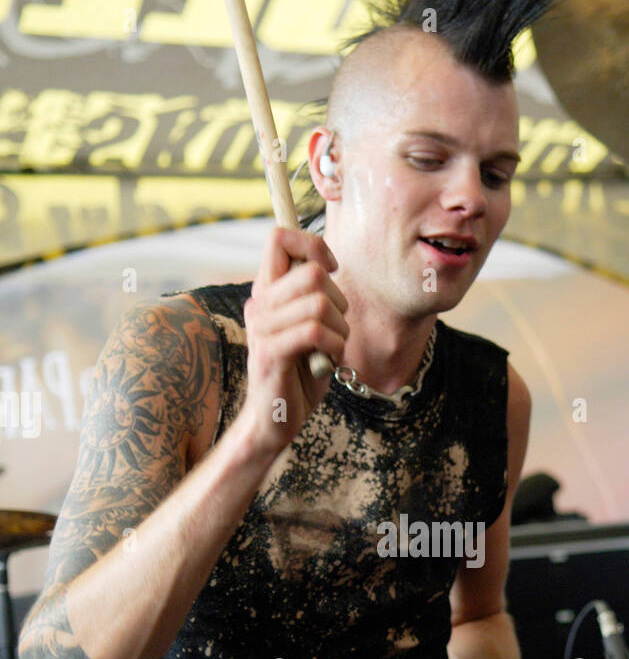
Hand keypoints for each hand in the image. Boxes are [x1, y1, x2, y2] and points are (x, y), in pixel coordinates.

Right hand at [238, 227, 348, 456]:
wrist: (275, 421)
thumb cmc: (298, 373)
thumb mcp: (306, 327)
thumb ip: (310, 296)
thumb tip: (327, 266)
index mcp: (266, 291)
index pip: (280, 237)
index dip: (313, 245)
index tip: (330, 270)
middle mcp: (259, 304)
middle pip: (311, 271)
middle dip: (339, 299)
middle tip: (334, 327)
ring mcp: (261, 329)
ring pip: (319, 303)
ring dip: (340, 329)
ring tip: (331, 349)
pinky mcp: (270, 354)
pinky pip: (315, 332)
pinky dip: (335, 347)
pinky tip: (327, 362)